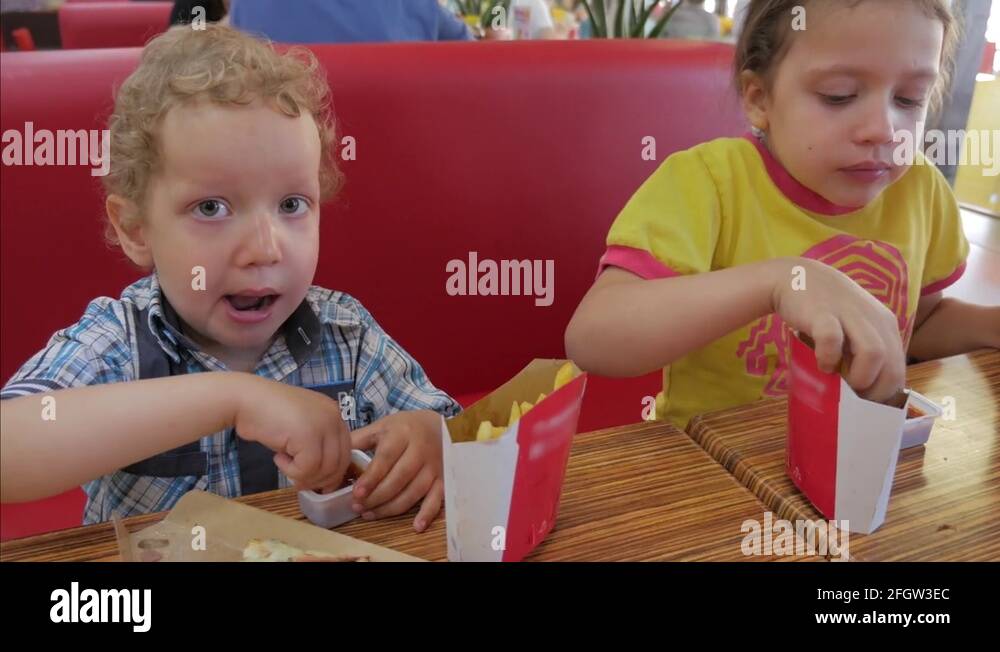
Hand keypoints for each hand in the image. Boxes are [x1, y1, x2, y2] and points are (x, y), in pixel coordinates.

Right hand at [232, 375, 350, 492]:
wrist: (244, 399)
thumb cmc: (267, 414)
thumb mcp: (300, 427)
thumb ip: (316, 444)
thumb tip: (325, 476)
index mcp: (334, 414)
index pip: (345, 450)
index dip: (333, 471)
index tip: (317, 482)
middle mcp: (333, 417)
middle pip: (340, 462)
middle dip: (321, 479)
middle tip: (300, 482)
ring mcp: (323, 425)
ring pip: (325, 468)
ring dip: (304, 475)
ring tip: (285, 466)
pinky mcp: (308, 436)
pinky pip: (307, 468)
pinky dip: (291, 471)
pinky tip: (277, 458)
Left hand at [349, 410, 443, 531]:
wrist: (440, 424)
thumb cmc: (406, 427)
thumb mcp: (383, 426)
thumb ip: (361, 439)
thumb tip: (336, 456)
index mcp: (402, 434)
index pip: (385, 459)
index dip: (371, 479)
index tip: (356, 494)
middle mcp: (420, 450)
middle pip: (399, 479)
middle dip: (377, 497)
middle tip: (358, 507)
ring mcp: (434, 466)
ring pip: (414, 492)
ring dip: (392, 508)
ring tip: (371, 514)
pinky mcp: (444, 478)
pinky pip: (437, 498)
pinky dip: (428, 513)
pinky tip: (417, 526)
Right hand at [772, 257, 905, 402]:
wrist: (797, 277)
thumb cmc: (825, 310)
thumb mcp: (853, 327)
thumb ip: (862, 351)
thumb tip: (865, 390)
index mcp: (885, 325)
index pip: (898, 367)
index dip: (885, 391)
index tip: (866, 403)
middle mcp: (874, 319)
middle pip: (892, 365)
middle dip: (875, 390)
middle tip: (855, 399)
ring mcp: (850, 314)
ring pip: (874, 353)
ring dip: (859, 377)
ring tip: (841, 383)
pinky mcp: (823, 313)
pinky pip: (832, 340)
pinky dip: (828, 358)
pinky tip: (821, 363)